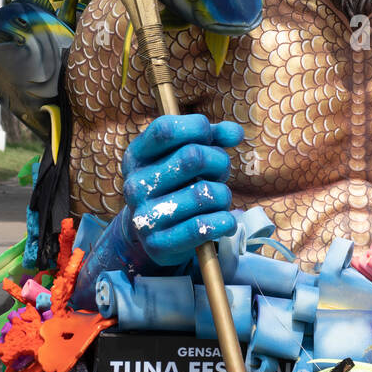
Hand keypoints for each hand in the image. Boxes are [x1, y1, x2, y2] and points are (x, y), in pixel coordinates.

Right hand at [121, 115, 244, 265]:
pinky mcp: (158, 243)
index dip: (197, 128)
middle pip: (193, 157)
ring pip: (205, 193)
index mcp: (137, 157)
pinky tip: (225, 221)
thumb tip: (235, 133)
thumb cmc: (176, 186)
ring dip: (223, 195)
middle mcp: (136, 185)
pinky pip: (203, 227)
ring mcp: (145, 216)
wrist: (154, 235)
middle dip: (219, 162)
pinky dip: (224, 222)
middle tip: (221, 173)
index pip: (166, 129)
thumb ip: (211, 138)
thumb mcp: (186, 155)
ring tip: (218, 200)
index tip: (209, 138)